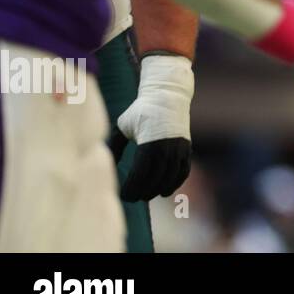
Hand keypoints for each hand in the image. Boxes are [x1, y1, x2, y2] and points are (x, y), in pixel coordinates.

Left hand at [109, 53, 193, 200]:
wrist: (168, 95)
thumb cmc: (141, 110)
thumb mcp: (122, 127)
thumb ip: (114, 147)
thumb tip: (106, 165)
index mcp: (149, 144)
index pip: (140, 176)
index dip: (131, 189)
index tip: (123, 195)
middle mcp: (167, 149)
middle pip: (155, 180)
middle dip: (143, 192)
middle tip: (132, 198)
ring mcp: (179, 149)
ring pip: (170, 179)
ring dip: (158, 190)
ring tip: (146, 196)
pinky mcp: (187, 148)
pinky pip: (183, 172)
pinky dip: (175, 183)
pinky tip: (165, 190)